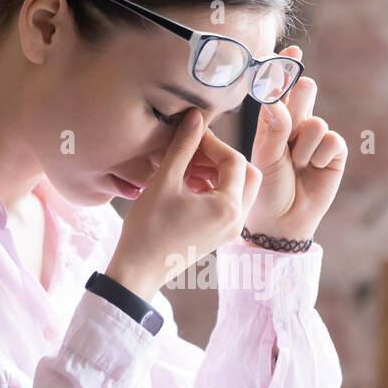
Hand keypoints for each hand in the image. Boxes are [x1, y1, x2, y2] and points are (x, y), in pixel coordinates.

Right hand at [105, 108, 261, 299]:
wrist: (138, 270)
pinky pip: (231, 204)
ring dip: (221, 173)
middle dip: (225, 157)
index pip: (235, 161)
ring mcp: (231, 230)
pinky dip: (217, 189)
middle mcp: (237, 220)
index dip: (214, 143)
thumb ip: (183, 147)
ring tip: (190, 167)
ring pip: (241, 189)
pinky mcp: (222, 235)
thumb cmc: (148, 229)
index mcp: (227, 206)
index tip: (193, 136)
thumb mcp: (164, 182)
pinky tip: (190, 184)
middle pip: (248, 174)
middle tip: (198, 151)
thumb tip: (195, 117)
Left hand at [245, 45, 346, 242]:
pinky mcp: (334, 153)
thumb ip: (273, 128)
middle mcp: (296, 126)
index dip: (287, 69)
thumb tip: (277, 100)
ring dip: (304, 146)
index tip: (292, 49)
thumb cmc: (266, 190)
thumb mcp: (265, 157)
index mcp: (273, 122)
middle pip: (305, 93)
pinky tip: (313, 169)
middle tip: (296, 107)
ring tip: (296, 165)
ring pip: (317, 122)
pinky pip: (332, 140)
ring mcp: (316, 139)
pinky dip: (320, 156)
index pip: (281, 89)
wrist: (283, 221)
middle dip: (302, 96)